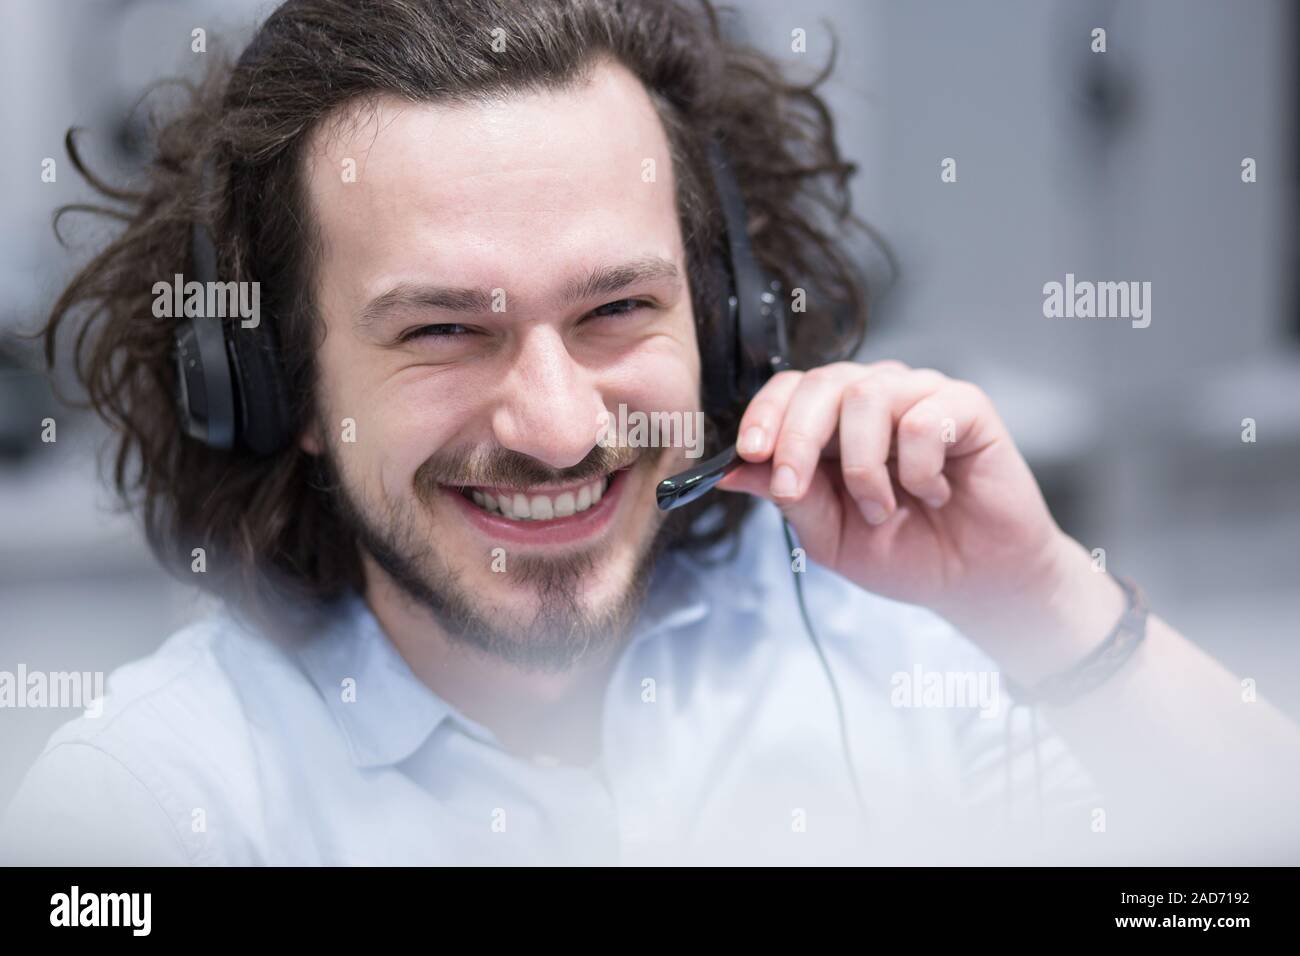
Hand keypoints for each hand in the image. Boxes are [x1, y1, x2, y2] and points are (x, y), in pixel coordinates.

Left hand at [716, 360, 1122, 675]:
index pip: (791, 389)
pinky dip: (918, 468)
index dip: (766, 414)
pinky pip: (924, 419)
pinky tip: (934, 493)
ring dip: (863, 465)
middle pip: (823, 383)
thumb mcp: (828, 534)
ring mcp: (921, 396)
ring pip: (868, 396)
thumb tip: (728, 470)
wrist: (972, 581)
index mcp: (835, 421)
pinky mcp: (966, 407)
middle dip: (797, 438)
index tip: (749, 453)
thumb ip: (785, 496)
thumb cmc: (903, 552)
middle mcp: (875, 396)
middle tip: (793, 487)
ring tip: (882, 508)